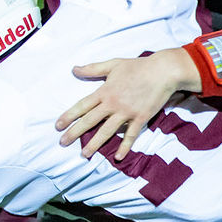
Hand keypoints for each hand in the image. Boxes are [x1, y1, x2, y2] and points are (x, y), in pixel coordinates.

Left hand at [54, 50, 196, 159]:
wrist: (163, 71)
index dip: (69, 116)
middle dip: (74, 133)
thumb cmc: (138, 66)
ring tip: (84, 154)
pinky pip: (130, 135)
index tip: (58, 126)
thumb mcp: (113, 64)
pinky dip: (124, 147)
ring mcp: (127, 112)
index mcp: (105, 91)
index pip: (82, 106)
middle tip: (63, 143)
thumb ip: (93, 68)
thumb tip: (74, 69)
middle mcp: (113, 104)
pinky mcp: (140, 118)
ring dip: (94, 144)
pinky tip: (117, 157)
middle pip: (90, 121)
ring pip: (107, 131)